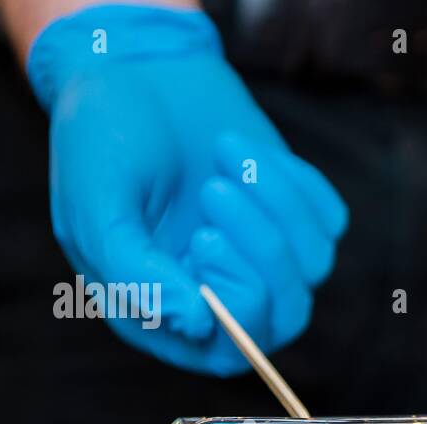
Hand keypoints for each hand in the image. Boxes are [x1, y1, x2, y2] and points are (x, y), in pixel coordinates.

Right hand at [27, 4, 346, 374]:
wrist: (132, 68)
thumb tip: (197, 323)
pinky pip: (330, 222)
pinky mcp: (297, 217)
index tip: (203, 238)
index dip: (236, 305)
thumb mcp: (96, 207)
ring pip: (313, 266)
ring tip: (224, 151)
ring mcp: (265, 259)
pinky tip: (241, 149)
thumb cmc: (100, 140)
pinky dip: (294, 181)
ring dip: (275, 203)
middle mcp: (221, 295)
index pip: (228, 352)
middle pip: (284, 316)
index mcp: (165, 312)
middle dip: (261, 249)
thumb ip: (135, 272)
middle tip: (213, 189)